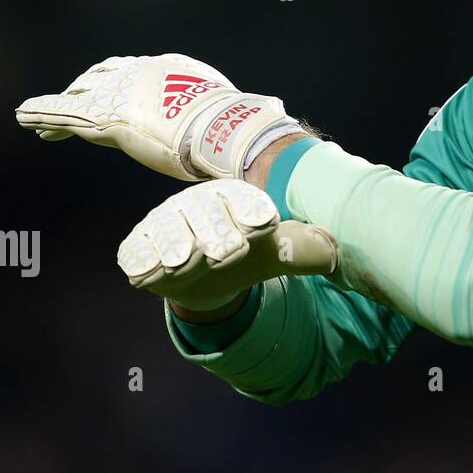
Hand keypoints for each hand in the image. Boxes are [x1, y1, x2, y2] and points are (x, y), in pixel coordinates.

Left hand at [15, 53, 300, 180]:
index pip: (141, 71)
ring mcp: (119, 93)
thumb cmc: (237, 126)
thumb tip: (278, 111)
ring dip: (60, 108)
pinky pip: (62, 112)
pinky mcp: (102, 116)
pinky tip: (23, 117)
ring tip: (38, 117)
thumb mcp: (245, 113)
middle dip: (88, 89)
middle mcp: (142, 73)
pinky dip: (41, 113)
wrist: (219, 130)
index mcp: (173, 69)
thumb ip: (254, 110)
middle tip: (75, 103)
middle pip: (106, 77)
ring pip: (81, 96)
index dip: (125, 83)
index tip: (119, 95)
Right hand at [117, 179, 339, 311]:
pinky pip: (136, 251)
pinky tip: (147, 270)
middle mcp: (198, 205)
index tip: (262, 226)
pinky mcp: (141, 247)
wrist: (208, 274)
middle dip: (215, 230)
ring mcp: (166, 224)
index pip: (243, 199)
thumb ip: (306, 250)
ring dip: (176, 243)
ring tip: (184, 260)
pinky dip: (141, 259)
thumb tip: (336, 253)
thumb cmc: (249, 253)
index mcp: (234, 198)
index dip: (251, 210)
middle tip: (226, 252)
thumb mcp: (279, 253)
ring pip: (168, 229)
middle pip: (204, 212)